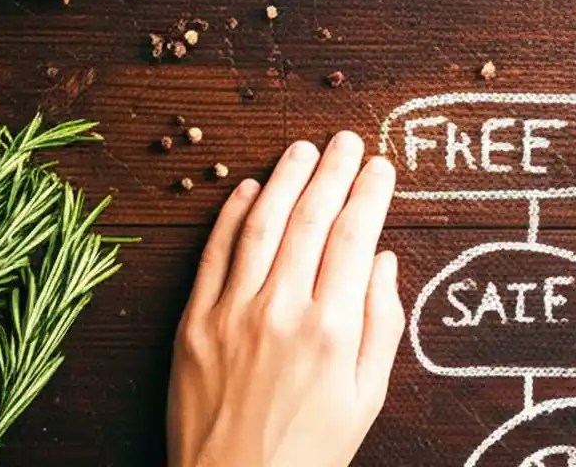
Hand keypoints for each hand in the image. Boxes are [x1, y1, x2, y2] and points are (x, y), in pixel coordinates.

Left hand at [167, 132, 403, 466]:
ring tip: (302, 150)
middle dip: (332, 171)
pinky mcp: (194, 324)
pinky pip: (213, 255)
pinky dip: (230, 216)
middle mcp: (281, 310)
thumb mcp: (367, 397)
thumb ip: (381, 324)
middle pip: (311, 219)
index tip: (380, 166)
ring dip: (284, 179)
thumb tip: (381, 261)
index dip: (369, 193)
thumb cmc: (310, 452)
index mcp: (332, 329)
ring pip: (261, 225)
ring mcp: (232, 313)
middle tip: (346, 140)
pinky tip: (248, 189)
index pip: (354, 237)